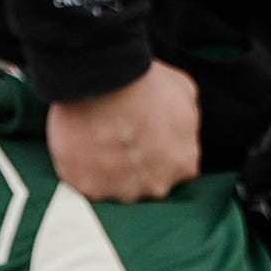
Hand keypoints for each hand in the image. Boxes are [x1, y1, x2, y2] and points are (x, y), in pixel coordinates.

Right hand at [45, 61, 201, 201]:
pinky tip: (84, 147)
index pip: (175, 170)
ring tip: (102, 142)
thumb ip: (186, 131)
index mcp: (183, 165)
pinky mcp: (85, 187)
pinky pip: (85, 185)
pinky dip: (83, 171)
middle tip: (123, 140)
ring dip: (109, 172)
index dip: (160, 153)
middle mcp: (155, 185)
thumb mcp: (186, 99)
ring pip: (115, 188)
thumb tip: (179, 141)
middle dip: (136, 167)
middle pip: (146, 184)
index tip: (147, 139)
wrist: (103, 80)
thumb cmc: (146, 84)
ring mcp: (119, 190)